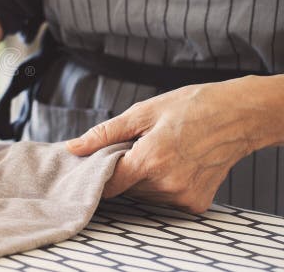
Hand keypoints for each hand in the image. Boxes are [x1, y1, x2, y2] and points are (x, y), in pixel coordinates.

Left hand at [66, 76, 281, 212]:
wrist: (238, 115)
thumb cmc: (190, 107)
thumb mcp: (142, 112)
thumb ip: (104, 134)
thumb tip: (74, 148)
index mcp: (151, 161)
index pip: (108, 184)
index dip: (100, 172)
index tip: (99, 161)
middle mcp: (167, 185)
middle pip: (126, 187)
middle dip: (125, 168)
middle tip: (139, 145)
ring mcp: (183, 197)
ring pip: (144, 194)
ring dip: (144, 177)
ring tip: (161, 151)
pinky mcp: (196, 203)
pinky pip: (165, 199)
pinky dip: (164, 184)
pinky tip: (177, 163)